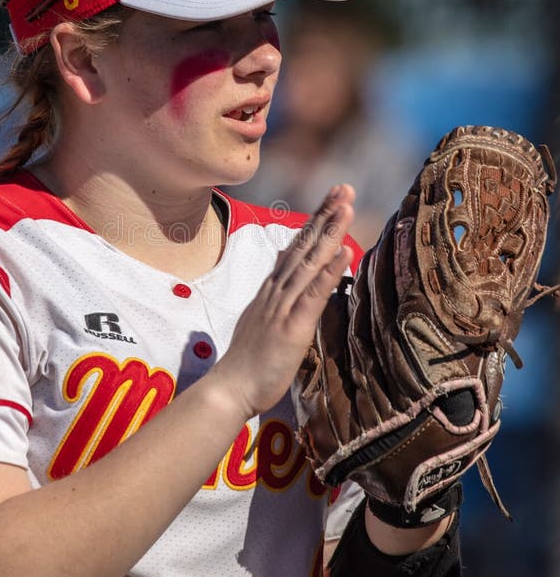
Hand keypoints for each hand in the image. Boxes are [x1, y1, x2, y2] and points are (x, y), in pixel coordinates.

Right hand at [212, 184, 354, 418]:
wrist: (230, 388)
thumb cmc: (248, 360)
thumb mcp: (261, 315)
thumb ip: (274, 288)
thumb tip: (283, 261)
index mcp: (273, 289)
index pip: (297, 247)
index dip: (315, 221)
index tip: (333, 199)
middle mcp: (278, 291)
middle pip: (304, 246)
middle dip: (325, 215)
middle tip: (344, 188)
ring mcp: (283, 306)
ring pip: (310, 263)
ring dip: (329, 233)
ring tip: (346, 206)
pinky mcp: (292, 326)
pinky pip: (313, 295)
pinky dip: (329, 272)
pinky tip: (344, 252)